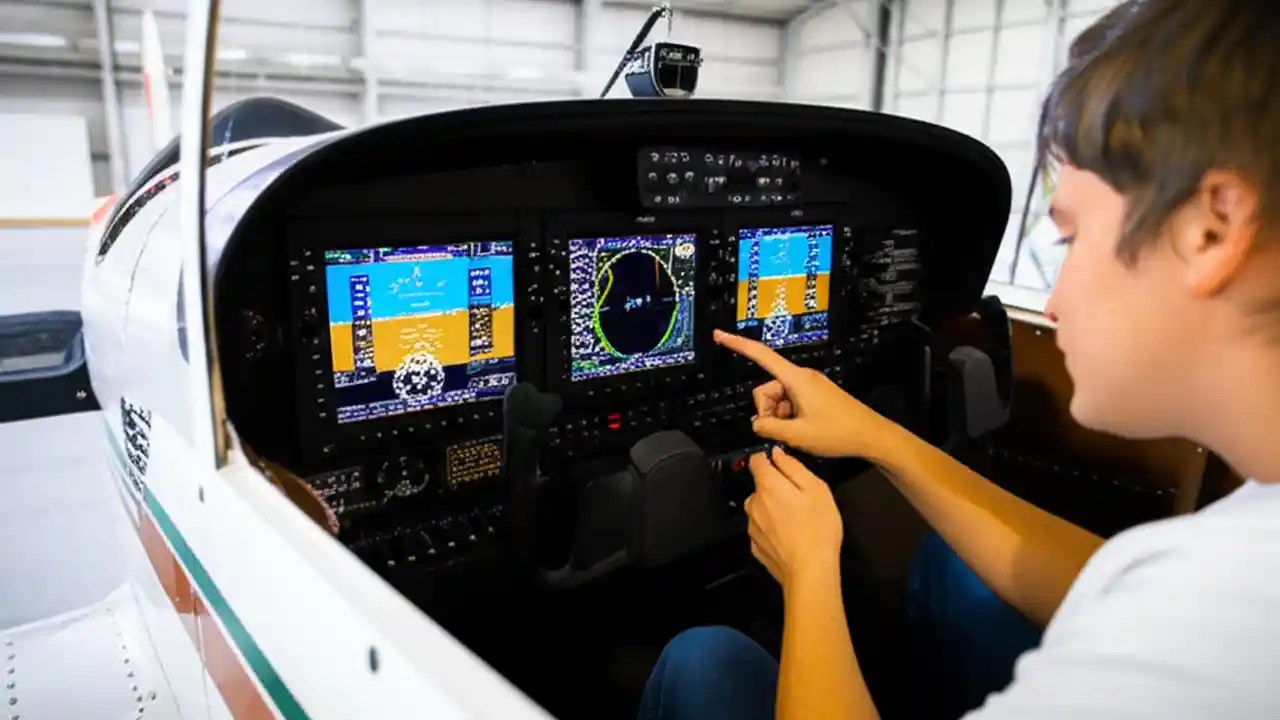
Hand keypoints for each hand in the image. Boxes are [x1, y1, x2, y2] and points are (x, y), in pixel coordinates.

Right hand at [714, 330, 907, 461]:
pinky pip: (790, 402)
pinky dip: (789, 417)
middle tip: (783, 431)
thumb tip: (756, 424)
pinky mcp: (815, 394)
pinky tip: (802, 431)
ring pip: (778, 398)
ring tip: (796, 433)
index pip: (761, 355)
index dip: (737, 344)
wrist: (871, 435)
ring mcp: (809, 385)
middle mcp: (801, 377)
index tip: (718, 335)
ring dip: (779, 417)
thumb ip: (770, 428)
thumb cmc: (837, 433)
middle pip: (767, 387)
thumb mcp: (798, 436)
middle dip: (767, 410)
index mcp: (796, 379)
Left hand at [746, 447, 842, 587]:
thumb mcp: (816, 488)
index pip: (756, 461)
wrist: (810, 569)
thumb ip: (792, 467)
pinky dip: (772, 530)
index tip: (779, 463)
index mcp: (768, 486)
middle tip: (799, 500)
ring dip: (772, 510)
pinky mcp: (756, 546)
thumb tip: (776, 453)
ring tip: (796, 521)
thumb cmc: (818, 527)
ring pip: (760, 509)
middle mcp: (754, 504)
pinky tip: (789, 537)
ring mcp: (753, 527)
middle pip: (760, 487)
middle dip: (775, 489)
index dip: (767, 458)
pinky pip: (762, 530)